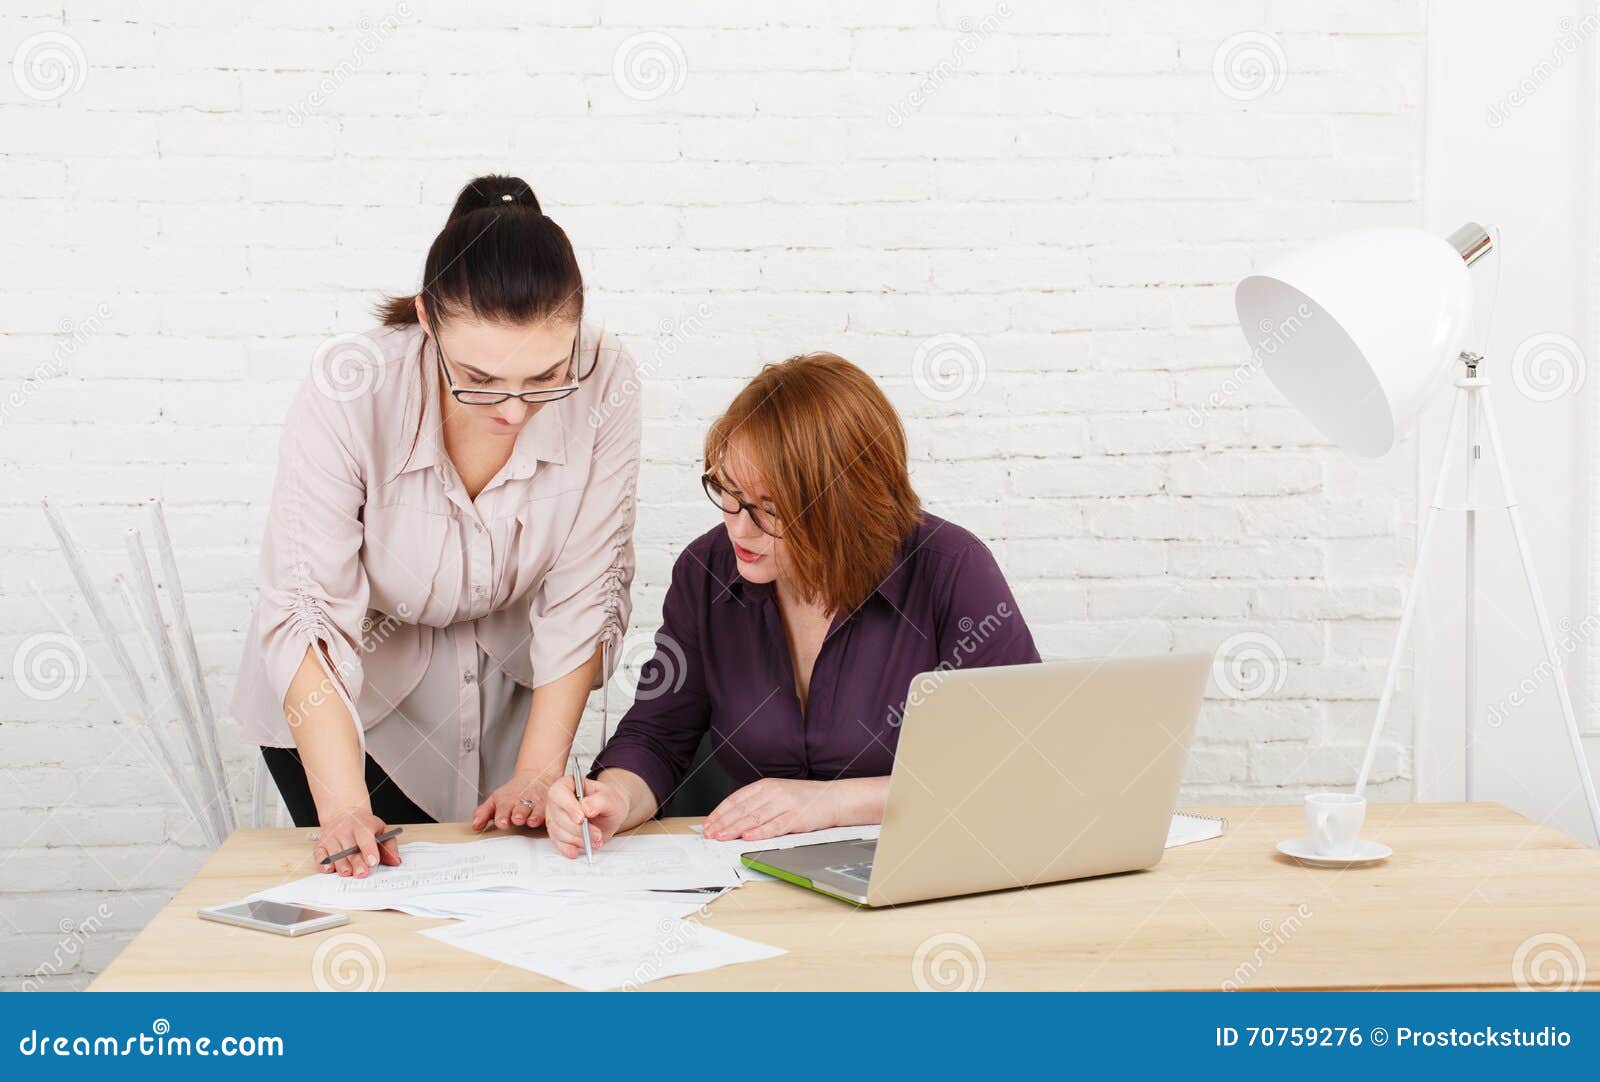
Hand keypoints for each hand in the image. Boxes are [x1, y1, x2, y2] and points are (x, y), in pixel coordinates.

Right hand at [313, 805, 399, 877]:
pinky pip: (320, 855)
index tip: (373, 862)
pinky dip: (323, 863)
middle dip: (356, 863)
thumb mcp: (381, 829)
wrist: (343, 813)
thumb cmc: (364, 826)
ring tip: (347, 873)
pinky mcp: (321, 845)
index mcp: (362, 825)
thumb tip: (395, 861)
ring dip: (341, 865)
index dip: (369, 850)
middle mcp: (345, 831)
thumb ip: (389, 846)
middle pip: (350, 849)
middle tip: (362, 873)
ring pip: (336, 855)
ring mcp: (331, 838)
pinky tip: (329, 869)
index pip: (365, 837)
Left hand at [472, 770, 553, 832]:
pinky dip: (550, 814)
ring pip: (536, 810)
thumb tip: (475, 826)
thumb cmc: (514, 793)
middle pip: (520, 810)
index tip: (502, 822)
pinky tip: (549, 818)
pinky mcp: (549, 806)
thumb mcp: (495, 800)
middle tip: (516, 819)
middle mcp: (522, 803)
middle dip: (518, 814)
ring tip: (531, 820)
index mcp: (506, 802)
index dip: (502, 816)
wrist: (536, 778)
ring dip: (533, 816)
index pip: (503, 809)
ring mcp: (536, 804)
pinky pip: (551, 810)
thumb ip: (484, 813)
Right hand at [544, 775, 630, 858]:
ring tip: (596, 840)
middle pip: (558, 816)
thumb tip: (586, 807)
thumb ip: (599, 801)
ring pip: (558, 831)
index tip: (581, 818)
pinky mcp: (557, 833)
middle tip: (596, 834)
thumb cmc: (608, 801)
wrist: (609, 814)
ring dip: (578, 839)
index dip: (568, 806)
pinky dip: (568, 848)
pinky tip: (577, 850)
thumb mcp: (610, 798)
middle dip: (578, 828)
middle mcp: (558, 801)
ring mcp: (555, 817)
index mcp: (568, 785)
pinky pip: (558, 842)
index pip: (559, 792)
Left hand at [702, 778, 837, 841]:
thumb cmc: (804, 799)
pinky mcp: (796, 817)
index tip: (708, 824)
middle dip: (723, 823)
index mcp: (766, 785)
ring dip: (735, 829)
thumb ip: (757, 803)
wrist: (834, 798)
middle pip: (742, 809)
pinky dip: (760, 833)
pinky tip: (748, 838)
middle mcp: (773, 792)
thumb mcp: (777, 794)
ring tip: (722, 837)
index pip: (736, 799)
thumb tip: (733, 820)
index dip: (720, 812)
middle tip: (709, 834)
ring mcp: (785, 804)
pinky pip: (774, 826)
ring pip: (755, 818)